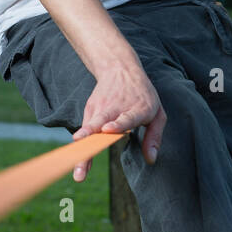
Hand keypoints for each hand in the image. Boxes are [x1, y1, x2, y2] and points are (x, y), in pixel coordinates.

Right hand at [70, 59, 165, 181]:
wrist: (120, 68)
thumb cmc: (142, 95)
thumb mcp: (157, 113)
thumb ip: (154, 137)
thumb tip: (151, 160)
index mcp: (136, 109)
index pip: (126, 117)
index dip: (117, 123)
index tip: (107, 129)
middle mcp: (115, 108)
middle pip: (100, 124)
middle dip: (90, 136)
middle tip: (81, 150)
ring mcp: (100, 108)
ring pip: (88, 128)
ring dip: (82, 146)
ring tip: (75, 164)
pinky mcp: (90, 110)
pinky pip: (84, 131)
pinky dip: (81, 146)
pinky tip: (76, 161)